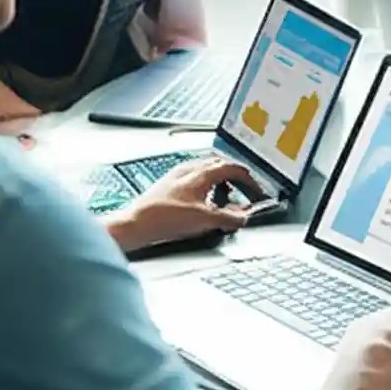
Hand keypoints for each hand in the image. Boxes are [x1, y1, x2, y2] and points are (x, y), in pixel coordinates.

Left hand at [105, 157, 260, 251]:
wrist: (134, 224)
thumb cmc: (163, 218)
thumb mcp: (204, 220)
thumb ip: (228, 218)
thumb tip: (243, 217)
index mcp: (201, 173)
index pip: (233, 168)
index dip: (249, 180)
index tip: (256, 192)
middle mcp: (189, 169)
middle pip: (220, 165)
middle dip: (236, 178)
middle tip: (245, 191)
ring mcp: (177, 175)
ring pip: (206, 170)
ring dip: (220, 182)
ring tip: (225, 198)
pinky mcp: (168, 184)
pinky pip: (194, 179)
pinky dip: (206, 187)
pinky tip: (203, 202)